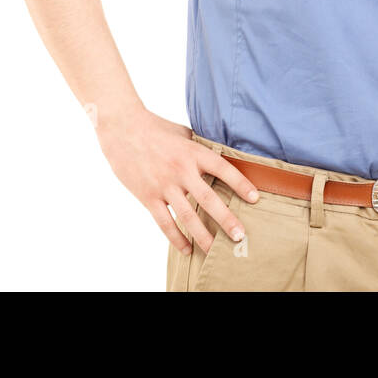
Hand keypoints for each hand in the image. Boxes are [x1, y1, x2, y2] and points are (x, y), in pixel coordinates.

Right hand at [95, 106, 259, 254]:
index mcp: (193, 152)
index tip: (255, 199)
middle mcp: (181, 170)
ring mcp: (164, 185)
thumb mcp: (182, 133)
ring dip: (203, 235)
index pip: (223, 169)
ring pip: (187, 216)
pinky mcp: (147, 196)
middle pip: (208, 199)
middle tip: (240, 236)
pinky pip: (164, 222)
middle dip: (226, 219)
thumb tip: (219, 156)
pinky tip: (187, 249)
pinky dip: (176, 238)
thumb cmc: (155, 128)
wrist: (122, 128)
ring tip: (215, 249)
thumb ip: (199, 148)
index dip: (241, 184)